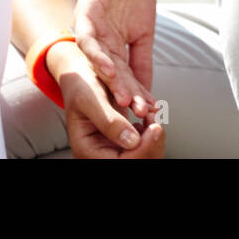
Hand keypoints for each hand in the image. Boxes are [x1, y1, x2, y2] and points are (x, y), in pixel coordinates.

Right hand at [48, 41, 165, 158]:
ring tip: (150, 117)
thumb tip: (132, 141)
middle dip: (150, 143)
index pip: (120, 162)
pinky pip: (143, 144)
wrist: (82, 76)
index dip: (141, 148)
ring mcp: (112, 147)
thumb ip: (110, 121)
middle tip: (156, 123)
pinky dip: (150, 132)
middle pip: (135, 160)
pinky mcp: (122, 140)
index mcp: (87, 149)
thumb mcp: (90, 98)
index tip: (154, 127)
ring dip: (152, 137)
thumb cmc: (81, 85)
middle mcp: (100, 152)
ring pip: (143, 154)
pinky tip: (146, 118)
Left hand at [74, 0, 158, 121]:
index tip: (151, 110)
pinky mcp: (84, 16)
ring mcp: (89, 31)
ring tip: (124, 98)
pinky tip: (111, 70)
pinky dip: (98, 57)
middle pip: (111, 76)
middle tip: (138, 112)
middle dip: (125, 94)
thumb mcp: (144, 32)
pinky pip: (87, 41)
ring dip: (111, 82)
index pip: (125, 77)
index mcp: (110, 49)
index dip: (138, 94)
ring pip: (98, 64)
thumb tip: (149, 87)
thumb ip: (143, 59)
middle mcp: (97, 44)